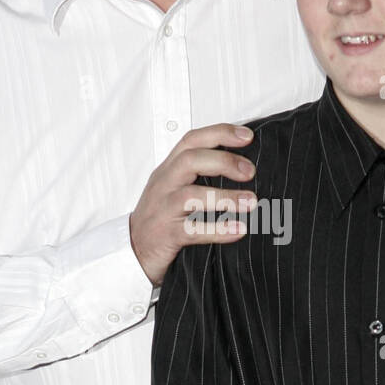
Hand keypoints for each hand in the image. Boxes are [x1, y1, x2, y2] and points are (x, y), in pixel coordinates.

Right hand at [128, 123, 256, 285]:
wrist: (133, 250)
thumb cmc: (159, 217)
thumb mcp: (172, 187)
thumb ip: (197, 173)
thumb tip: (241, 164)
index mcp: (168, 169)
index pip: (192, 141)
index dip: (220, 134)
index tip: (247, 136)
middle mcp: (164, 185)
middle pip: (190, 161)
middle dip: (223, 161)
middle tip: (250, 171)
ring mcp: (163, 209)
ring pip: (191, 196)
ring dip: (225, 197)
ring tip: (251, 201)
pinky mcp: (167, 235)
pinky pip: (193, 231)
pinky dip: (218, 230)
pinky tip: (239, 230)